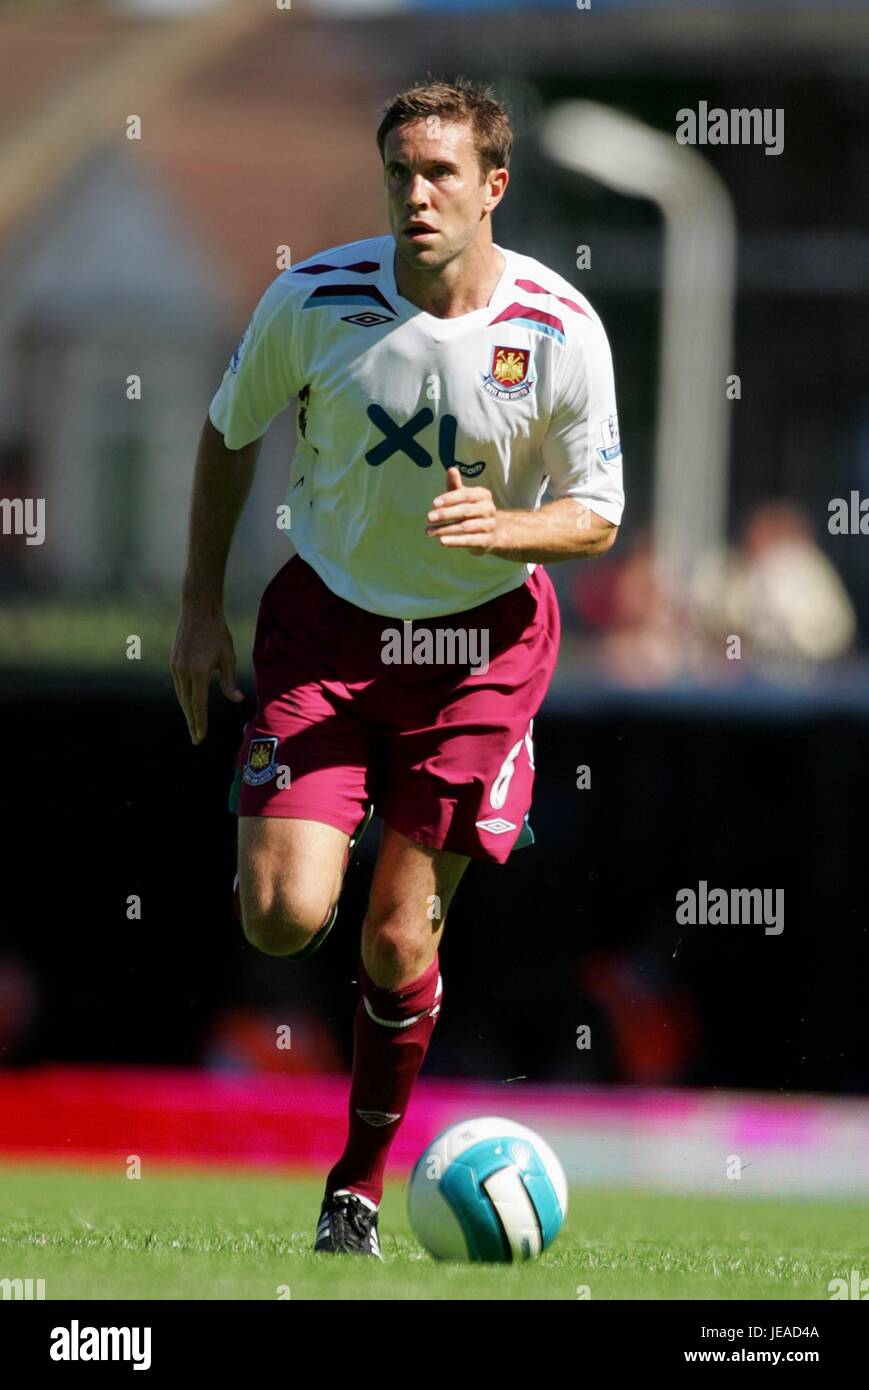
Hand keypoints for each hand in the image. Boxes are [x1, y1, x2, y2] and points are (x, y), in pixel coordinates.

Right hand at [170, 605, 243, 743]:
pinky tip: (189, 704)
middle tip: (196, 739)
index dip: (200, 723)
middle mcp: (183, 671)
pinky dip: (184, 698)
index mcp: (198, 672)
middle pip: (187, 704)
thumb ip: (229, 681)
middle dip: (192, 723)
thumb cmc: (217, 633)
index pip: (199, 705)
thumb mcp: (228, 657)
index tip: (201, 737)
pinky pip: (178, 686)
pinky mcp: (173, 662)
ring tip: (193, 725)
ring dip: (188, 712)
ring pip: (181, 696)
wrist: (198, 610)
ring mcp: (175, 666)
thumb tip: (236, 700)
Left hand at [426, 467, 500, 556]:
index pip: (466, 495)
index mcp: (483, 495)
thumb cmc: (471, 510)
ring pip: (465, 527)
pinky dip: (455, 541)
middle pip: (465, 511)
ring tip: (429, 532)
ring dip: (446, 529)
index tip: (433, 503)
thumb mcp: (463, 497)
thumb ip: (455, 485)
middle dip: (445, 514)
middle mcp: (488, 509)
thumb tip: (451, 469)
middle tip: (428, 517)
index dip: (449, 499)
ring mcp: (489, 525)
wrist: (492, 532)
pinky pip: (469, 541)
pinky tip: (442, 541)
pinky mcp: (486, 541)